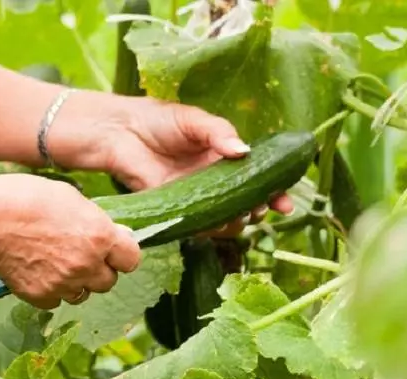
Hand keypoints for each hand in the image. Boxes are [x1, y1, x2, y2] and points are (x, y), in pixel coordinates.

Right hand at [0, 174, 140, 308]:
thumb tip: (114, 236)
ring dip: (76, 282)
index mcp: (100, 236)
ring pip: (83, 294)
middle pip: (109, 281)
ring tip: (56, 262)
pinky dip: (51, 291)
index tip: (112, 250)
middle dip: (98, 270)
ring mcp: (64, 284)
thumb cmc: (27, 199)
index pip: (131, 259)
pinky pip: (56, 301)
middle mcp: (87, 264)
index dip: (122, 254)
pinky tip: (39, 271)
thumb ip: (97, 221)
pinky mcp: (42, 296)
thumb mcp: (72, 198)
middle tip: (79, 254)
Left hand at [48, 93, 294, 236]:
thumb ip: (220, 133)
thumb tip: (244, 151)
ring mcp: (198, 199)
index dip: (276, 192)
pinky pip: (201, 227)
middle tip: (263, 205)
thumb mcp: (195, 120)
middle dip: (261, 208)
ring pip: (227, 220)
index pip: (257, 179)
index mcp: (223, 159)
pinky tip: (223, 222)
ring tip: (245, 212)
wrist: (120, 133)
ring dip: (240, 221)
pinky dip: (215, 228)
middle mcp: (215, 182)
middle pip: (247, 204)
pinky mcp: (179, 211)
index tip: (286, 201)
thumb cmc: (156, 121)